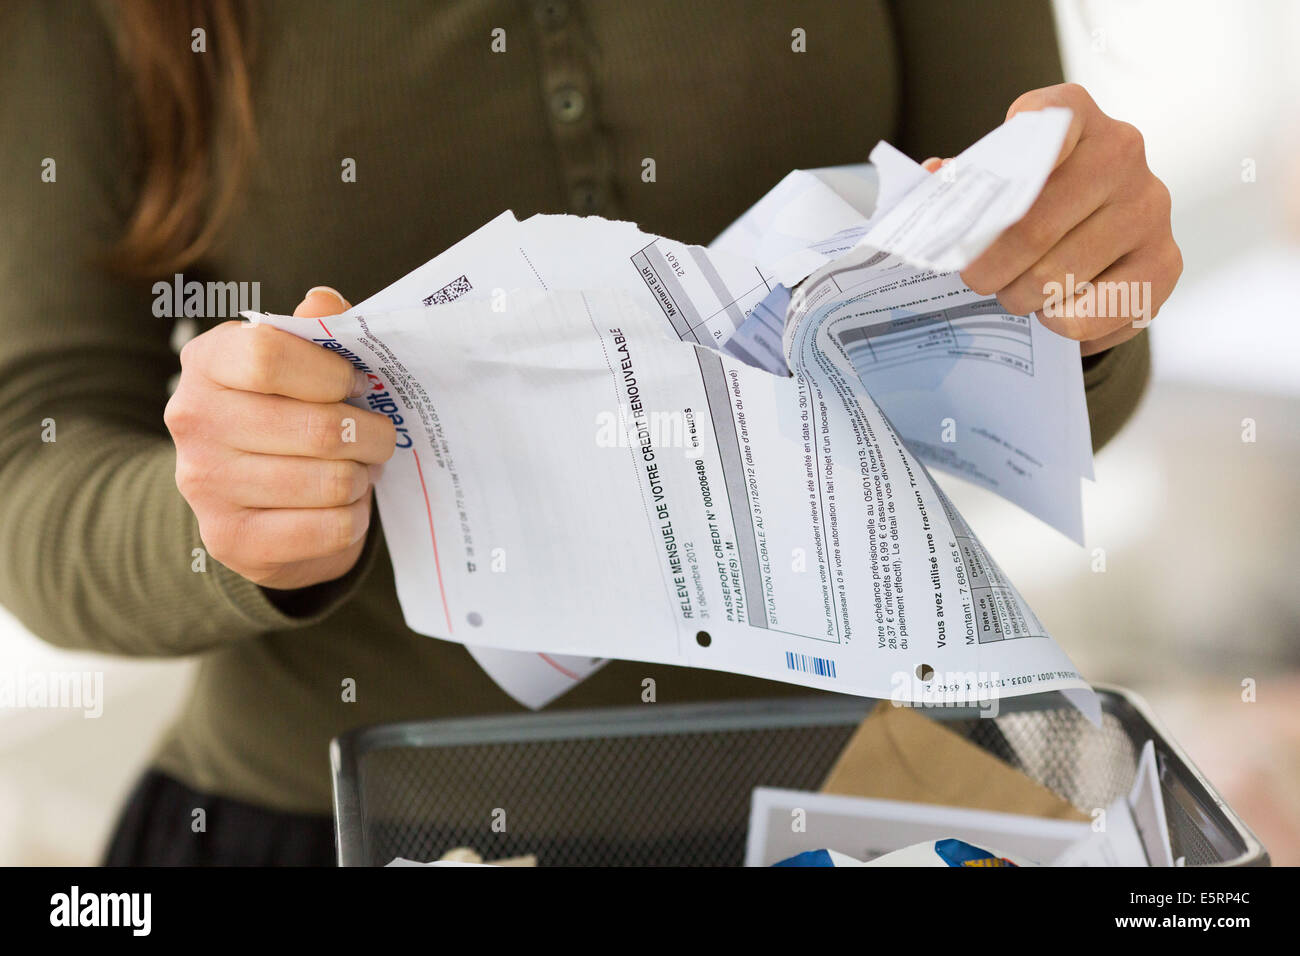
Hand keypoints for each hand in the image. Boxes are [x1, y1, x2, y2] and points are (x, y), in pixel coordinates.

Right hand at [165, 287, 396, 589]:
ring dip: (362, 476)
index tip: (356, 385)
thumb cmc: (288, 415)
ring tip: (358, 469)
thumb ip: (319, 329)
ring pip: (332, 480)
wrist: (250, 504)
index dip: (332, 374)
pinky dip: (353, 516)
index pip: (269, 356)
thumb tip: (324, 302)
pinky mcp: (232, 540)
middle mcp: (192, 421)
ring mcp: (206, 486)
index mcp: (206, 362)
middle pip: (318, 428)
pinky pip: (331, 527)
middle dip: (370, 434)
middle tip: (376, 436)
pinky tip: (342, 505)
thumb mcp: (301, 364)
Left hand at [929, 83, 1181, 354]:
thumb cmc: (1031, 200)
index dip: (1000, 171)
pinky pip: (1088, 316)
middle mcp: (1122, 151)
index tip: (975, 211)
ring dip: (1018, 299)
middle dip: (987, 269)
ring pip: (1055, 278)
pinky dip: (1057, 325)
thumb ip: (961, 180)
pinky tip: (1052, 312)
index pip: (1040, 124)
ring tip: (1014, 294)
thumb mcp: (995, 179)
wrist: (1099, 231)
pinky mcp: (1165, 263)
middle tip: (976, 281)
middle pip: (1032, 228)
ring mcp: (1150, 207)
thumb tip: (933, 176)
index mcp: (1074, 116)